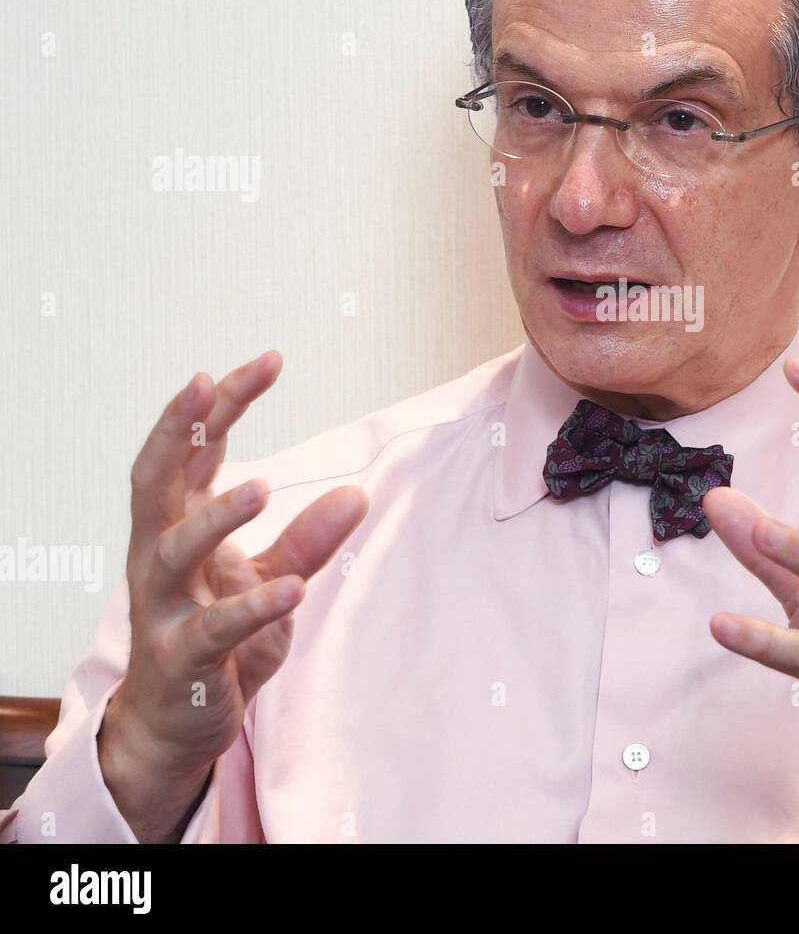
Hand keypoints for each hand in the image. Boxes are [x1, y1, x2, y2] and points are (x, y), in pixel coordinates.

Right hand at [102, 352, 367, 834]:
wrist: (181, 722)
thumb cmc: (220, 640)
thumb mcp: (272, 577)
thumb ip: (311, 538)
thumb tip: (357, 492)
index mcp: (177, 527)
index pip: (194, 451)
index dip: (222, 403)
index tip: (267, 360)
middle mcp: (158, 558)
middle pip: (156, 480)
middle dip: (181, 427)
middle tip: (210, 382)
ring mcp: (164, 609)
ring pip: (174, 550)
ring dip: (216, 516)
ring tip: (262, 486)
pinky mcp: (182, 660)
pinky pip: (213, 629)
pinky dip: (252, 607)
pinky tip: (292, 588)